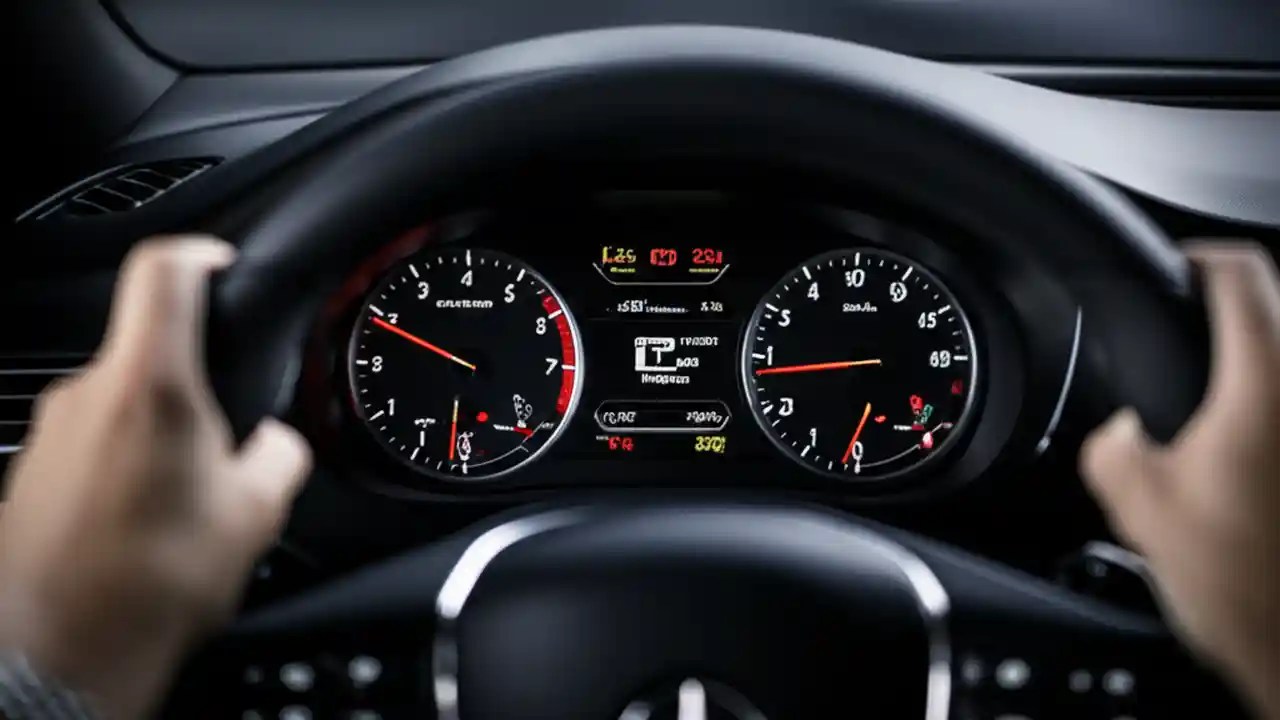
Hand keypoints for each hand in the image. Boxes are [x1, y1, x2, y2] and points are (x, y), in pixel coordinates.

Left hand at [0, 237, 311, 718]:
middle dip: (194, 377)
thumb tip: (279, 445)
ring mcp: (49, 430)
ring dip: (159, 428)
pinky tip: (148, 522)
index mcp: (151, 383)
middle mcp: (87, 393)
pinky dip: (125, 463)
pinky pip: (92, 442)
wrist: (54, 654)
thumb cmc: (148, 584)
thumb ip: (280, 455)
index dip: (202, 253)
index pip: (165, 269)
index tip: (223, 264)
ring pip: (120, 399)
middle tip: (227, 432)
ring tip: (188, 495)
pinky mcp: (29, 470)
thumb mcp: (255, 514)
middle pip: (148, 345)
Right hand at [1082, 243, 1279, 719]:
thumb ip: (1111, 446)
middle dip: (1228, 316)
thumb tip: (1120, 431)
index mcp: (1262, 387)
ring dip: (1250, 368)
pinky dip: (1258, 412)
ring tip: (1214, 402)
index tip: (1177, 265)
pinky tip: (1239, 453)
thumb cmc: (1235, 581)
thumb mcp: (1136, 506)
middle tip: (1187, 334)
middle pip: (1274, 311)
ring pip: (1279, 364)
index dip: (1199, 257)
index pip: (1242, 275)